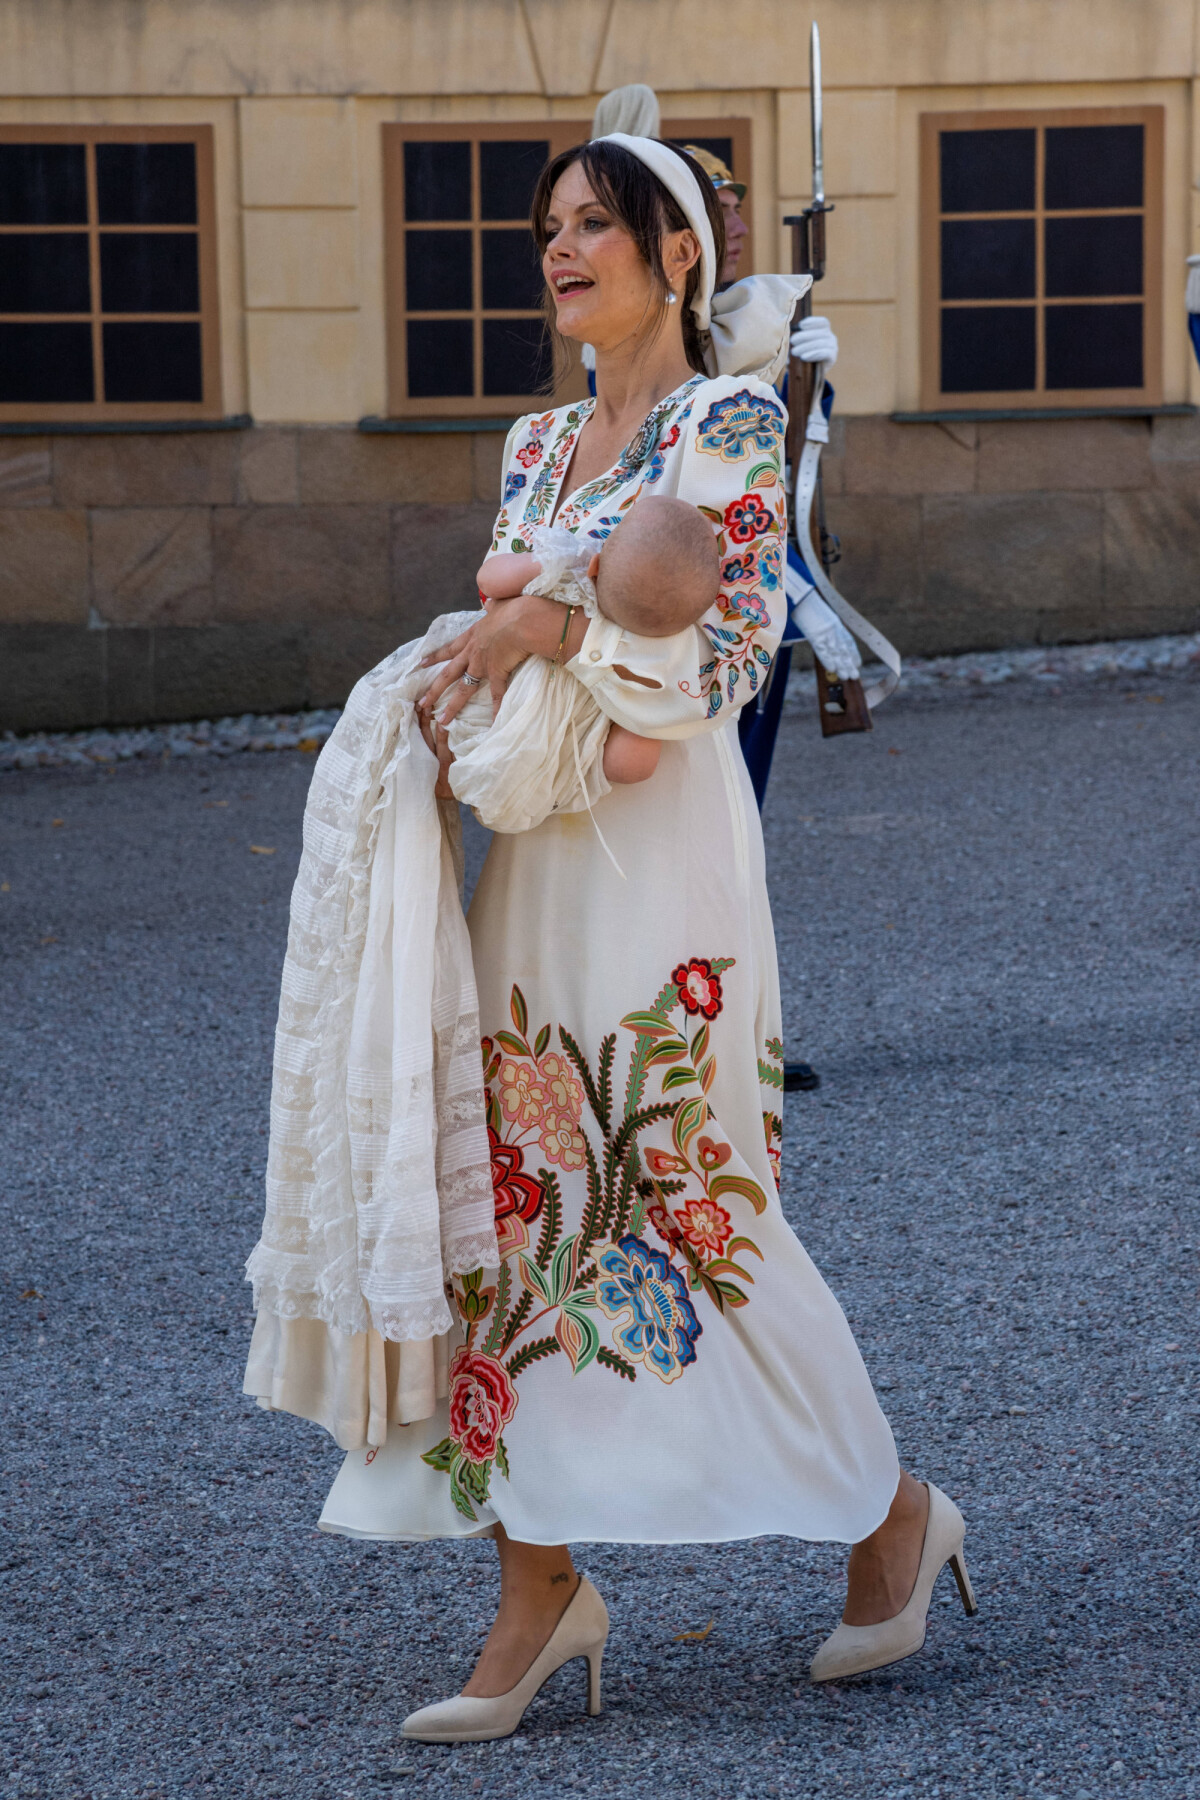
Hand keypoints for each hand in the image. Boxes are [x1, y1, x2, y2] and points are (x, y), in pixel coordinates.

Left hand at [417, 591, 586, 732]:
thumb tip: (491, 603)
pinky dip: (495, 708)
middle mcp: (472, 651)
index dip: (435, 657)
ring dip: (452, 705)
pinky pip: (496, 694)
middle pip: (448, 673)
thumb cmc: (513, 608)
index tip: (421, 664)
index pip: (449, 648)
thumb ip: (493, 607)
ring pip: (463, 688)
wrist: (521, 618)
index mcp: (473, 634)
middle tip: (421, 702)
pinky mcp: (497, 672)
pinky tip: (492, 722)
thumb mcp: (499, 604)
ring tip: (441, 720)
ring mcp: (482, 664)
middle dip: (434, 689)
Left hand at [790, 314, 837, 368]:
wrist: (810, 374)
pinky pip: (825, 353)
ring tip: (794, 352)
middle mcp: (831, 337)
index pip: (823, 322)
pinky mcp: (832, 358)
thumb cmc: (802, 355)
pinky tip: (804, 357)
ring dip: (806, 346)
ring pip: (821, 343)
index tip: (799, 326)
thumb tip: (786, 336)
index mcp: (824, 330)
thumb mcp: (799, 345)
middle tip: (792, 341)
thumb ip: (796, 339)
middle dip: (804, 336)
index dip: (812, 322)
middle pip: (819, 332)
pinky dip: (813, 354)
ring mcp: (833, 347)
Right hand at [794, 591, 860, 680]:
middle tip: (855, 675)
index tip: (857, 663)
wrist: (800, 594)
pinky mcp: (816, 634)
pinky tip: (833, 669)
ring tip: (847, 676)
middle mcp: (833, 628)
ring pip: (836, 651)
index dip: (853, 652)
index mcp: (834, 622)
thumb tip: (817, 629)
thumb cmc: (804, 601)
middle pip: (843, 648)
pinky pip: (823, 649)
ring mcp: (825, 632)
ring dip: (842, 665)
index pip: (847, 640)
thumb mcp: (817, 612)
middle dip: (849, 663)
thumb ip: (821, 623)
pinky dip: (828, 660)